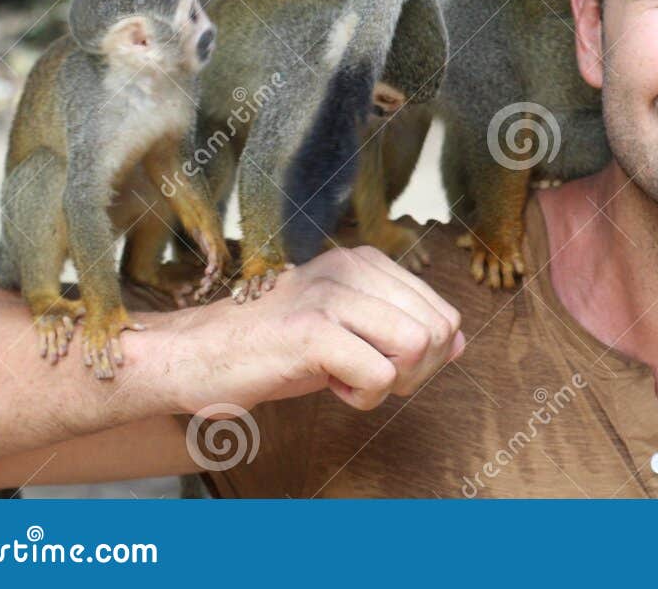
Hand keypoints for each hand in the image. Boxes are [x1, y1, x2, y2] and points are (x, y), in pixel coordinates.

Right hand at [156, 246, 464, 414]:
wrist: (196, 356)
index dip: (428, 357)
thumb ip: (402, 328)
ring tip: (346, 379)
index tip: (381, 364)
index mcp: (367, 261)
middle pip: (440, 330)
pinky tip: (327, 385)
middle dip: (416, 372)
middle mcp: (354, 267)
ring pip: (418, 346)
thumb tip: (461, 343)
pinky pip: (380, 374)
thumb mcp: (348, 331)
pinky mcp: (310, 330)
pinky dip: (363, 396)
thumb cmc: (274, 347)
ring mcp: (331, 295)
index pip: (445, 314)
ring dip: (391, 383)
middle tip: (367, 378)